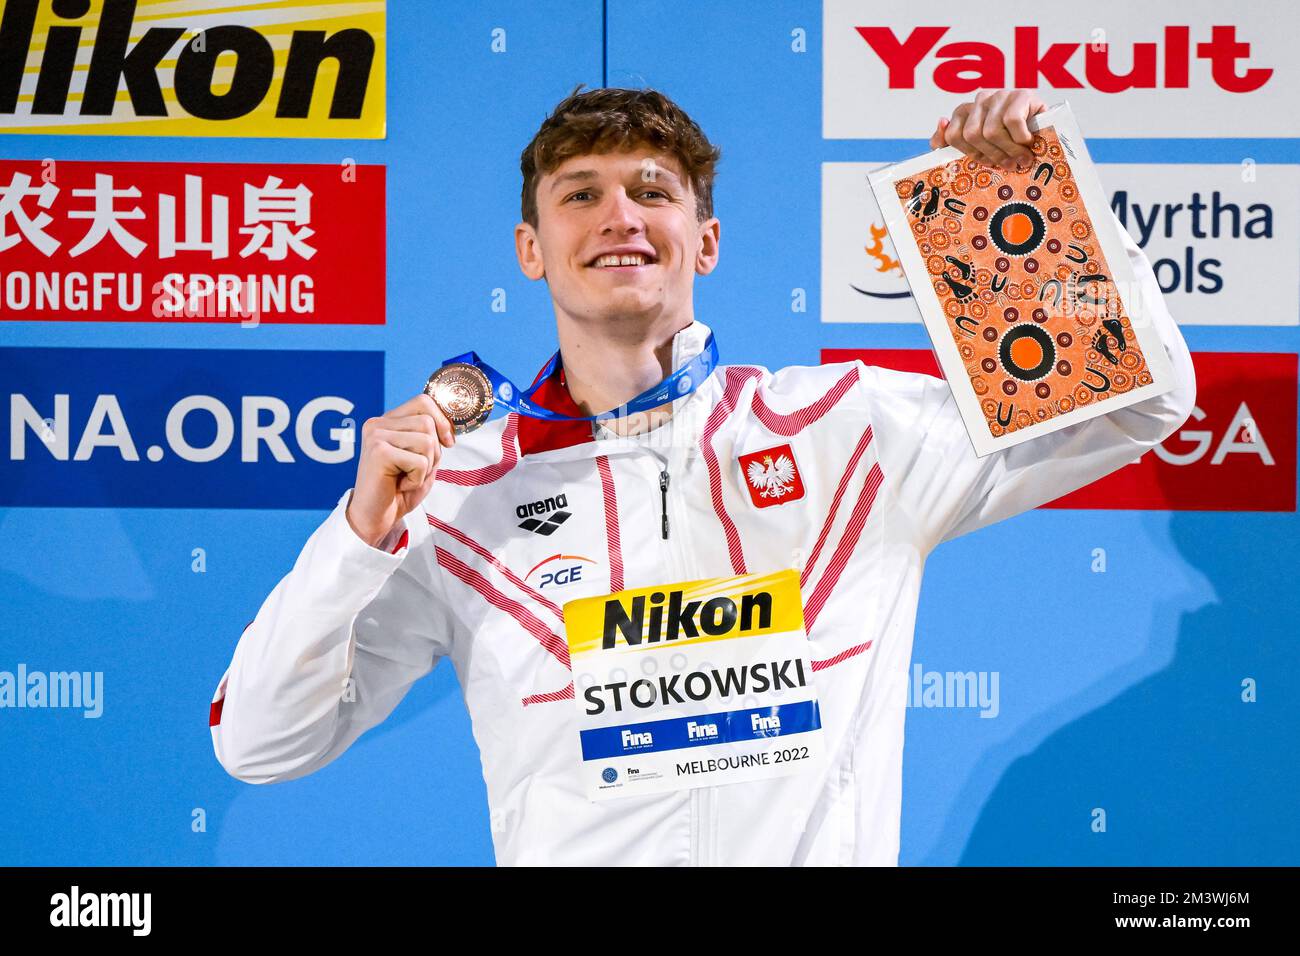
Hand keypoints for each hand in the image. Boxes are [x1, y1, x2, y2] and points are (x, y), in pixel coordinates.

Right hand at [346, 393, 455, 548]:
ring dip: (425, 466)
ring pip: (427, 441)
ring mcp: (376, 435)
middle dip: (433, 452)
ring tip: (406, 477)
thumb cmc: (398, 490)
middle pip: (428, 422)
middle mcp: (378, 423)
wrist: (376, 518)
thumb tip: (450, 425)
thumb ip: (432, 439)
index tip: (448, 442)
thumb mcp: (422, 459)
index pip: (423, 401)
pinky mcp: (378, 452)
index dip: (442, 420)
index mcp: (387, 421)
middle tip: (415, 471)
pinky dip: (417, 478)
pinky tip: (399, 485)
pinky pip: (419, 461)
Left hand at [929, 89, 1047, 172]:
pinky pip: (1013, 121)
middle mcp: (981, 99)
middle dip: (991, 155)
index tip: (987, 164)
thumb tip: (942, 122)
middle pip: (972, 135)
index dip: (970, 154)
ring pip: (992, 131)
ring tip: (1021, 159)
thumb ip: (950, 140)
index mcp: (966, 111)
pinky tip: (1029, 142)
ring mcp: (1001, 95)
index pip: (953, 135)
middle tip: (1008, 166)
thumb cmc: (1010, 142)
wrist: (1049, 129)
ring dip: (1009, 151)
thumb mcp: (979, 146)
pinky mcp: (1021, 95)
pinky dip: (1021, 138)